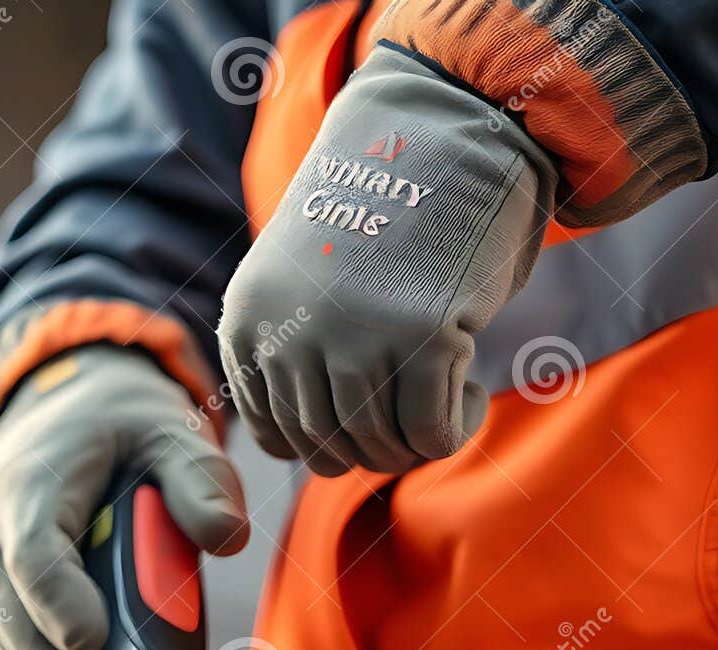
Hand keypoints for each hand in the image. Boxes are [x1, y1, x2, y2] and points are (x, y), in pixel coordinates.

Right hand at [0, 344, 247, 649]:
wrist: (58, 425)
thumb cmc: (115, 431)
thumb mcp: (167, 430)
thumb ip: (201, 477)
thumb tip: (229, 539)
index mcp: (29, 493)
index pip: (31, 562)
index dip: (62, 608)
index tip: (98, 641)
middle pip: (19, 635)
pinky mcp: (8, 624)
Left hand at [218, 47, 557, 476]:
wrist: (446, 126)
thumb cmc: (382, 211)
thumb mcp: (300, 280)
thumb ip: (291, 353)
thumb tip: (316, 455)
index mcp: (247, 323)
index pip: (276, 439)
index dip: (328, 440)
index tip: (366, 410)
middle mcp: (290, 337)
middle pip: (328, 452)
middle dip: (376, 445)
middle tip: (413, 407)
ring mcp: (354, 340)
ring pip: (380, 450)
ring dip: (419, 438)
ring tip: (444, 392)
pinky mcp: (422, 340)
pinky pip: (433, 435)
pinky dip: (456, 427)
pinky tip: (469, 389)